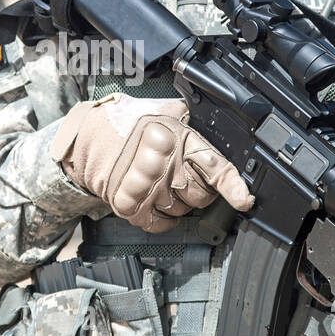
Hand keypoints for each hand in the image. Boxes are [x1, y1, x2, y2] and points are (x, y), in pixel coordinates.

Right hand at [52, 94, 253, 232]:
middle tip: (184, 176)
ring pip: (182, 210)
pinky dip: (164, 219)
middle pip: (201, 196)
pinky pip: (160, 224)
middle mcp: (165, 164)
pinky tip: (158, 202)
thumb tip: (221, 120)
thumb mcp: (164, 111)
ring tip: (163, 183)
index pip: (214, 167)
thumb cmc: (128, 124)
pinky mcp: (130, 205)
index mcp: (178, 138)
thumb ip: (190, 118)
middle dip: (198, 190)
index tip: (244, 200)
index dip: (233, 186)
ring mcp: (147, 187)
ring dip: (178, 202)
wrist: (90, 138)